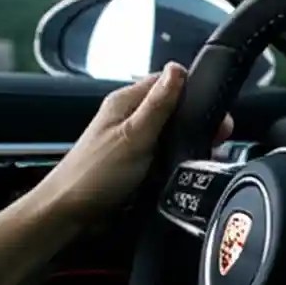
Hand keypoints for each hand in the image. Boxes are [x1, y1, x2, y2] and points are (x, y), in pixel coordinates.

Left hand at [34, 63, 233, 224]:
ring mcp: (133, 143)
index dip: (193, 92)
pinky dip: (178, 163)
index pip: (166, 82)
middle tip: (215, 139)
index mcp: (125, 102)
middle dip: (195, 123)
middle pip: (172, 109)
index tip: (214, 111)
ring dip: (187, 145)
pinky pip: (165, 158)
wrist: (70, 214)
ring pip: (171, 135)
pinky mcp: (137, 165)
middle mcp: (129, 119)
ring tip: (203, 156)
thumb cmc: (93, 174)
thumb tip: (177, 70)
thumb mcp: (133, 135)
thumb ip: (158, 104)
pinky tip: (186, 171)